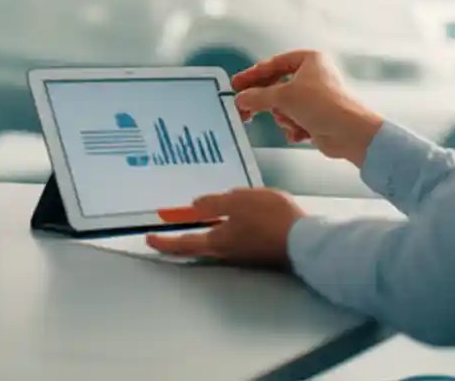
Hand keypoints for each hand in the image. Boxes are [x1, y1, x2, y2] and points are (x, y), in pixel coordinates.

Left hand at [145, 188, 305, 266]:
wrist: (306, 240)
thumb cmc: (270, 218)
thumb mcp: (239, 201)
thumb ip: (214, 203)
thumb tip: (193, 206)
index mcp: (217, 241)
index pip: (183, 243)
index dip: (164, 242)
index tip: (149, 239)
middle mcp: (226, 252)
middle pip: (197, 246)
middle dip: (180, 239)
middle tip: (166, 232)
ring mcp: (243, 254)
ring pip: (215, 242)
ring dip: (202, 233)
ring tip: (197, 218)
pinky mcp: (257, 250)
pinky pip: (232, 239)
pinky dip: (223, 230)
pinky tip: (229, 219)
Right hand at [231, 50, 383, 167]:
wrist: (350, 133)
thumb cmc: (324, 105)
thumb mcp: (283, 96)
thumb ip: (258, 96)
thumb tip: (240, 98)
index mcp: (309, 60)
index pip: (273, 64)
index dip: (253, 75)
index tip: (237, 84)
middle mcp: (314, 75)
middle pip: (277, 87)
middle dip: (266, 101)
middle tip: (245, 109)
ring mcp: (316, 96)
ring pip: (284, 106)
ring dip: (284, 117)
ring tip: (290, 122)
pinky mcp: (317, 116)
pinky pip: (294, 119)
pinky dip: (294, 127)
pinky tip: (300, 132)